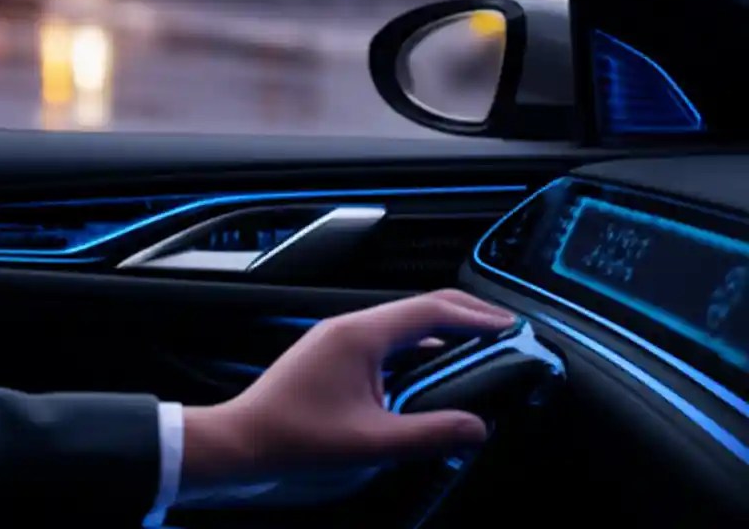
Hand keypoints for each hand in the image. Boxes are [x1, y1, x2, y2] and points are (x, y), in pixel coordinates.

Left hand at [180, 290, 515, 492]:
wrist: (242, 441)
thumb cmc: (293, 438)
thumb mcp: (372, 443)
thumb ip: (430, 434)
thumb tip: (475, 428)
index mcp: (360, 335)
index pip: (431, 310)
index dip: (476, 316)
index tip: (510, 325)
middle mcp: (349, 329)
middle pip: (419, 310)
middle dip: (465, 317)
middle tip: (503, 332)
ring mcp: (339, 341)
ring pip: (402, 326)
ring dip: (442, 333)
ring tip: (479, 349)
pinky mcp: (333, 357)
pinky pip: (386, 343)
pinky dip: (418, 349)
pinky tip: (433, 372)